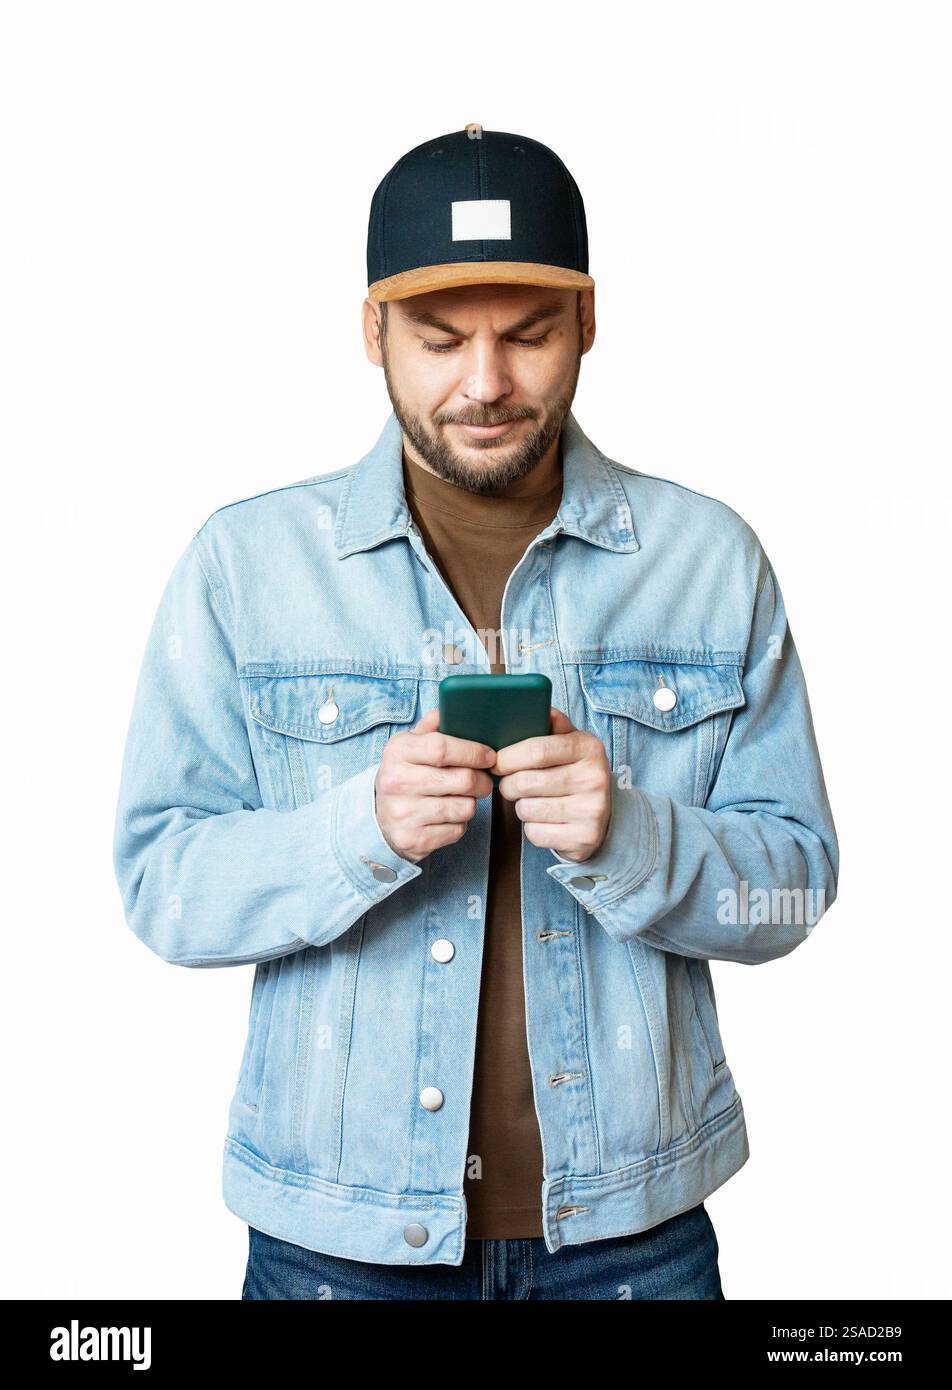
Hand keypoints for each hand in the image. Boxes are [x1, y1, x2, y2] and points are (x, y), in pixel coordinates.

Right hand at [373, 706, 496, 862]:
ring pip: (464, 807)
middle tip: (483, 780)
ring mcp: (403, 813)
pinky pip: (457, 830)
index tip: (489, 756)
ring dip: (470, 803)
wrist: (378, 819)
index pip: (442, 747)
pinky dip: (460, 824)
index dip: (473, 751)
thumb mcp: (410, 747)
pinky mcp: (413, 840)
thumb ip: (431, 728)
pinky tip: (448, 816)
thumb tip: (448, 710)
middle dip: (481, 780)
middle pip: (461, 779)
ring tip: (462, 797)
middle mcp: (396, 782)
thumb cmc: (405, 775)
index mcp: (398, 752)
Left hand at [494, 707, 611, 861]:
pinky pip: (535, 832)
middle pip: (526, 782)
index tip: (496, 762)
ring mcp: (591, 810)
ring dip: (520, 806)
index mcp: (588, 748)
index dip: (508, 757)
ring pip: (527, 809)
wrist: (606, 818)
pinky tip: (544, 819)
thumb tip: (536, 706)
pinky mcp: (583, 838)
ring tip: (531, 800)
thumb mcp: (572, 744)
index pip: (537, 750)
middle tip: (509, 783)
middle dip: (507, 784)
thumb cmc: (576, 774)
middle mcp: (594, 778)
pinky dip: (532, 827)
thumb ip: (554, 725)